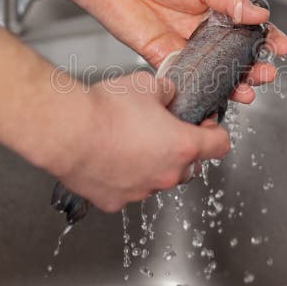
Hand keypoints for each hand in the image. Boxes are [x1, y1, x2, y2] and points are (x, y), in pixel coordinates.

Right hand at [45, 72, 230, 211]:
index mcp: (183, 146)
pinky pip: (128, 190)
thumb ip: (168, 91)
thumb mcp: (147, 84)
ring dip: (151, 164)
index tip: (204, 125)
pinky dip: (124, 178)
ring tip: (129, 142)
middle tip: (161, 130)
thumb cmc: (105, 108)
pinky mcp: (115, 202)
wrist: (66, 130)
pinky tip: (110, 158)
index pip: (220, 145)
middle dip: (180, 149)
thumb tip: (170, 94)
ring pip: (157, 179)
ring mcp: (141, 192)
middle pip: (189, 166)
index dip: (214, 132)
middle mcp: (167, 175)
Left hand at [78, 0, 286, 103]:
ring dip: (235, 83)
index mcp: (215, 10)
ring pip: (217, 72)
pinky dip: (205, 90)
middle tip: (267, 72)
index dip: (267, 39)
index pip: (248, 28)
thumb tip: (260, 14)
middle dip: (255, 66)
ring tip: (249, 90)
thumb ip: (230, 0)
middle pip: (236, 56)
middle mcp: (203, 32)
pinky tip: (218, 95)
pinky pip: (190, 80)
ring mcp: (187, 49)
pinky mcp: (168, 62)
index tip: (282, 46)